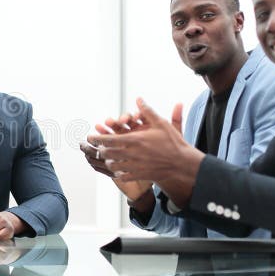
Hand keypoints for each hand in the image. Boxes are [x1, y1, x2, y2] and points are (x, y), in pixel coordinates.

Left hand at [87, 98, 202, 205]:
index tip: (91, 137)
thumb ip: (147, 111)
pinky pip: (123, 176)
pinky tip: (118, 171)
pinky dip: (118, 173)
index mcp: (135, 140)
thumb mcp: (161, 124)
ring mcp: (135, 166)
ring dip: (109, 162)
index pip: (110, 139)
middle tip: (97, 148)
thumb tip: (138, 99)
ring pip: (114, 166)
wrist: (183, 163)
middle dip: (100, 150)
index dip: (98, 138)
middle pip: (109, 153)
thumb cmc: (173, 142)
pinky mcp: (140, 175)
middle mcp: (133, 154)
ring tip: (107, 158)